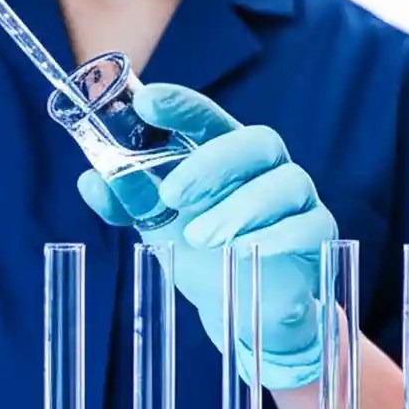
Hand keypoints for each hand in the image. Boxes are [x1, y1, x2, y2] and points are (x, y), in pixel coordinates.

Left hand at [77, 84, 336, 389]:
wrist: (249, 307)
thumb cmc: (205, 249)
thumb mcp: (159, 225)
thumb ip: (128, 201)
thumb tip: (90, 181)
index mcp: (225, 152)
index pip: (206, 116)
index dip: (180, 104)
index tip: (147, 102)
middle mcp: (265, 166)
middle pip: (254, 141)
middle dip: (212, 163)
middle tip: (172, 194)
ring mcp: (297, 197)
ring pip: (285, 183)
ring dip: (240, 207)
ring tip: (200, 238)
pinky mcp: (318, 233)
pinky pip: (310, 225)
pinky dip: (278, 237)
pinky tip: (244, 253)